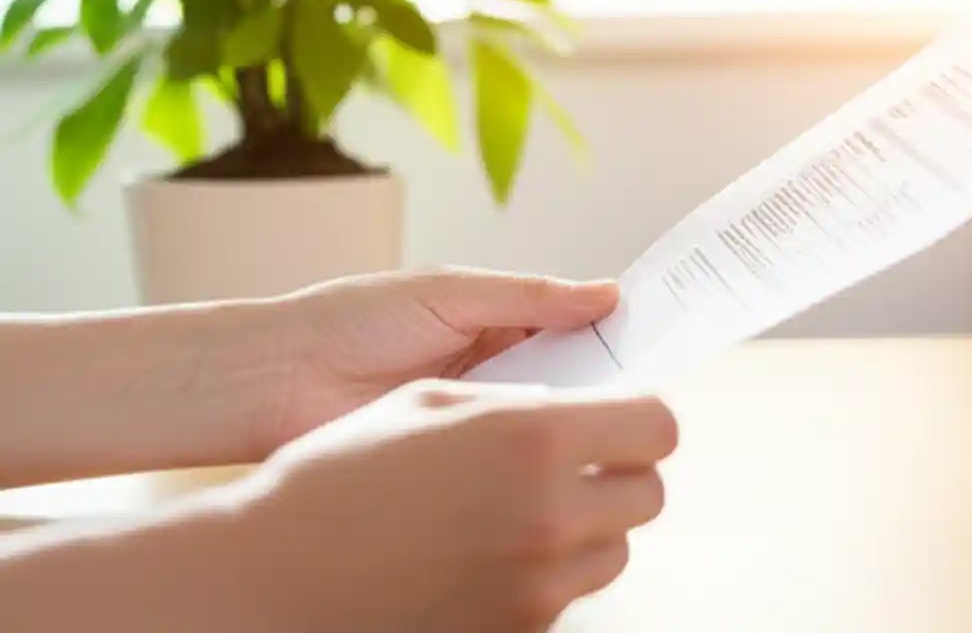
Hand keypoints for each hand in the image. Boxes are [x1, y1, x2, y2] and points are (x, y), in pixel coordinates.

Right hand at [237, 380, 677, 632]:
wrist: (271, 576)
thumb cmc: (336, 480)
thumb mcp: (429, 402)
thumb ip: (519, 406)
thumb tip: (570, 410)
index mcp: (535, 440)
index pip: (658, 426)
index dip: (642, 418)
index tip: (623, 419)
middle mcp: (551, 515)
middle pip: (648, 494)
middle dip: (619, 473)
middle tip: (575, 464)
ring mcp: (538, 585)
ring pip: (614, 551)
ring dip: (589, 528)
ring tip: (523, 512)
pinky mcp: (517, 632)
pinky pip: (566, 597)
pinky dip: (546, 574)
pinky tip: (488, 555)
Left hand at [252, 269, 618, 454]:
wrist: (276, 379)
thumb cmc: (350, 319)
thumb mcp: (449, 293)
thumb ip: (529, 296)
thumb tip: (608, 292)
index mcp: (491, 316)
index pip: (569, 318)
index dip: (612, 322)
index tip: (662, 325)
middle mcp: (490, 364)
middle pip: (568, 369)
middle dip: (604, 372)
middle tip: (649, 380)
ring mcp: (476, 411)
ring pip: (546, 411)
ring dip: (573, 411)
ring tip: (614, 413)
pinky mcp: (458, 455)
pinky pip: (511, 449)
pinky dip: (537, 448)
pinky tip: (564, 450)